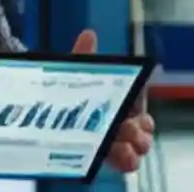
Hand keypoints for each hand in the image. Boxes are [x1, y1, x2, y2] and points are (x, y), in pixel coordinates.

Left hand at [71, 29, 155, 173]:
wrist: (49, 113)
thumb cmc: (71, 89)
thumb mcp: (76, 72)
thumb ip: (84, 55)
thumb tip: (88, 34)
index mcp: (122, 96)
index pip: (139, 100)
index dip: (138, 104)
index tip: (131, 106)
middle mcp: (126, 118)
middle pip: (144, 125)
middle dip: (137, 128)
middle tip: (125, 127)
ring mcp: (121, 139)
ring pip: (140, 144)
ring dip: (134, 145)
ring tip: (122, 146)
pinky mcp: (111, 156)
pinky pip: (128, 160)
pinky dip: (126, 159)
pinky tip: (121, 158)